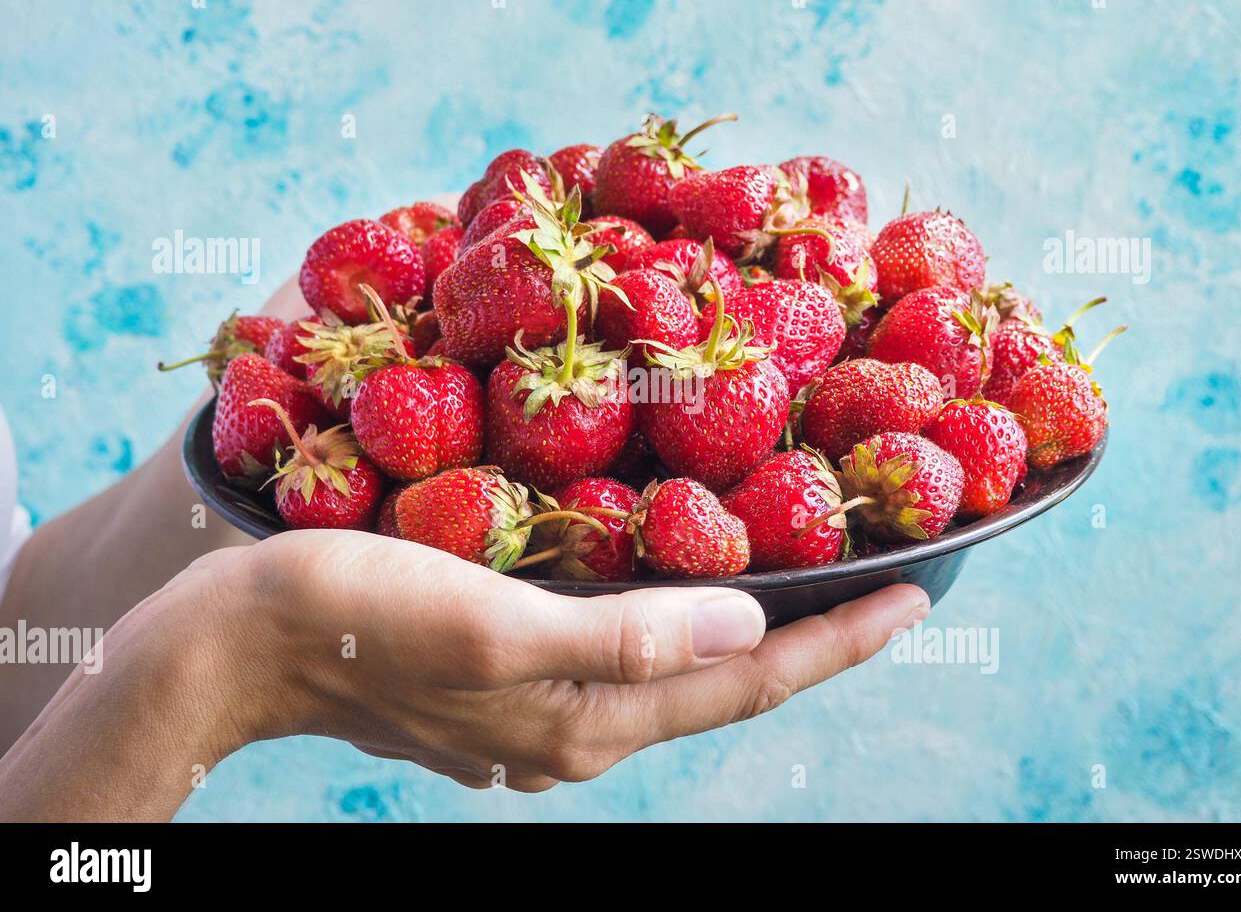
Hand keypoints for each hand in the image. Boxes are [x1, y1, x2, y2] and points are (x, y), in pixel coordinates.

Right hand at [226, 529, 929, 791]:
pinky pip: (630, 655)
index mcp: (590, 723)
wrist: (246, 641)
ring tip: (817, 586)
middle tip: (887, 588)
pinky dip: (685, 624)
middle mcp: (582, 730)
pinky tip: (698, 591)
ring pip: (682, 672)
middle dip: (815, 642)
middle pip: (727, 684)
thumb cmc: (364, 612)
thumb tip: (751, 628)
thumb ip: (624, 636)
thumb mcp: (497, 622)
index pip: (747, 682)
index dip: (838, 645)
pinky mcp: (515, 681)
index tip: (918, 602)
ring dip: (755, 634)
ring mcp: (547, 712)